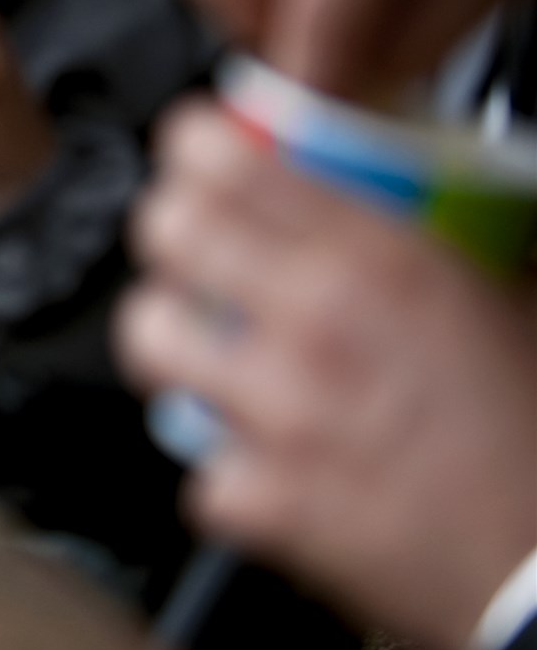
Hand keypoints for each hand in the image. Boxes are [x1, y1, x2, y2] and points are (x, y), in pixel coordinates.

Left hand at [117, 101, 536, 649]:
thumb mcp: (507, 297)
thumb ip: (429, 236)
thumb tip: (391, 191)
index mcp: (380, 259)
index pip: (224, 159)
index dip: (193, 147)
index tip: (196, 155)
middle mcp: (315, 322)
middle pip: (165, 231)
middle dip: (171, 233)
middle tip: (193, 250)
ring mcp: (280, 413)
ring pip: (148, 338)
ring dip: (173, 342)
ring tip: (206, 354)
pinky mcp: (265, 501)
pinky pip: (195, 466)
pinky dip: (225, 470)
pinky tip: (264, 465)